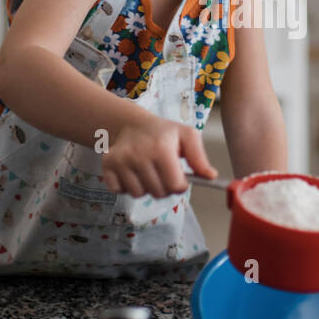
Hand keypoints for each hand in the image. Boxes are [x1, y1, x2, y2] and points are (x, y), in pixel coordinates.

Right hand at [101, 114, 216, 198]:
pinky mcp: (107, 166)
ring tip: (146, 171)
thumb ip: (199, 158)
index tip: (178, 177)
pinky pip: (119, 191)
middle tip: (162, 172)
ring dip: (145, 187)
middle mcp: (139, 155)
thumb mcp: (186, 136)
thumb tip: (211, 177)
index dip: (180, 185)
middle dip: (164, 187)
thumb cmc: (163, 132)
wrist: (131, 124)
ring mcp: (121, 161)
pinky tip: (131, 173)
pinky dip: (126, 187)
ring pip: (138, 194)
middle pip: (158, 193)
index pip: (175, 186)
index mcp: (161, 148)